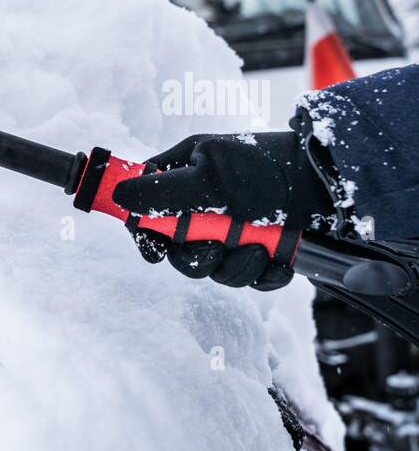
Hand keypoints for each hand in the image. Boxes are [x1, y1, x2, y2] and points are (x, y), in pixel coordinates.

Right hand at [111, 132, 334, 290]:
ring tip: (260, 248)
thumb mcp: (211, 176)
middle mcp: (207, 208)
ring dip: (236, 266)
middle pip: (179, 252)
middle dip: (199, 256)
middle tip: (219, 246)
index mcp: (186, 178)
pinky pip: (250, 279)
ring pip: (215, 270)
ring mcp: (235, 232)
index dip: (147, 235)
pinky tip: (278, 260)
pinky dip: (265, 274)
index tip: (155, 250)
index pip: (148, 212)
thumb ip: (161, 192)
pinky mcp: (263, 253)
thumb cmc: (270, 170)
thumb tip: (117, 196)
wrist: (334, 184)